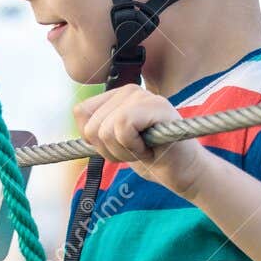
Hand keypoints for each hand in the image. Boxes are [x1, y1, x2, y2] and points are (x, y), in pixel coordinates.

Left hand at [74, 84, 206, 194]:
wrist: (181, 170)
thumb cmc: (149, 156)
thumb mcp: (112, 143)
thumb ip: (95, 130)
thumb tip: (79, 119)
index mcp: (116, 95)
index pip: (81, 113)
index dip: (94, 140)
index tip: (118, 146)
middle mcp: (129, 90)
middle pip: (91, 126)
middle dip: (109, 150)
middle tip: (134, 150)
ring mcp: (144, 96)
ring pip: (105, 129)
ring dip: (123, 151)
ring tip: (143, 149)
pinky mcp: (157, 106)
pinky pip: (122, 128)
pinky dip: (133, 147)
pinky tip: (150, 148)